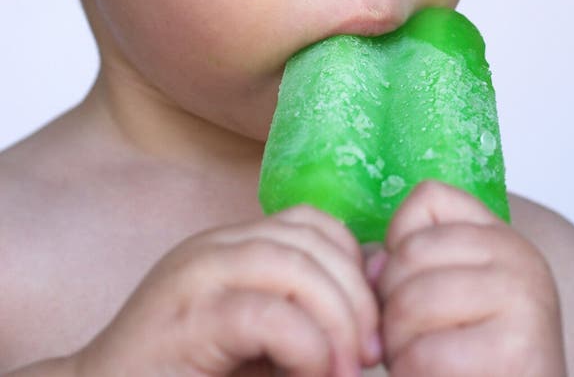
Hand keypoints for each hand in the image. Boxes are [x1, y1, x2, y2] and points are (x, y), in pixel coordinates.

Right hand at [72, 205, 379, 376]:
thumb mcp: (260, 342)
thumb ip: (307, 314)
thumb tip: (379, 293)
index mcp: (232, 245)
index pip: (312, 222)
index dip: (354, 262)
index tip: (371, 321)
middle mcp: (214, 248)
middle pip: (310, 238)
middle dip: (356, 294)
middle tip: (371, 351)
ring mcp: (195, 277)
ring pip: (291, 264)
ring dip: (336, 317)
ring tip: (348, 366)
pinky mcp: (185, 321)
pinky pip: (264, 312)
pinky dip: (306, 343)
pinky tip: (315, 372)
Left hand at [371, 181, 567, 376]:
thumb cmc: (472, 360)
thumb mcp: (444, 296)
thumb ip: (404, 267)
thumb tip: (371, 268)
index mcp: (499, 234)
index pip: (430, 196)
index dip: (399, 240)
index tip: (409, 284)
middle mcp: (518, 254)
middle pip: (410, 252)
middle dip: (389, 304)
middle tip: (405, 339)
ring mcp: (522, 297)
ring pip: (412, 301)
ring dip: (396, 345)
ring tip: (417, 363)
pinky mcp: (516, 350)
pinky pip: (425, 353)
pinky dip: (412, 373)